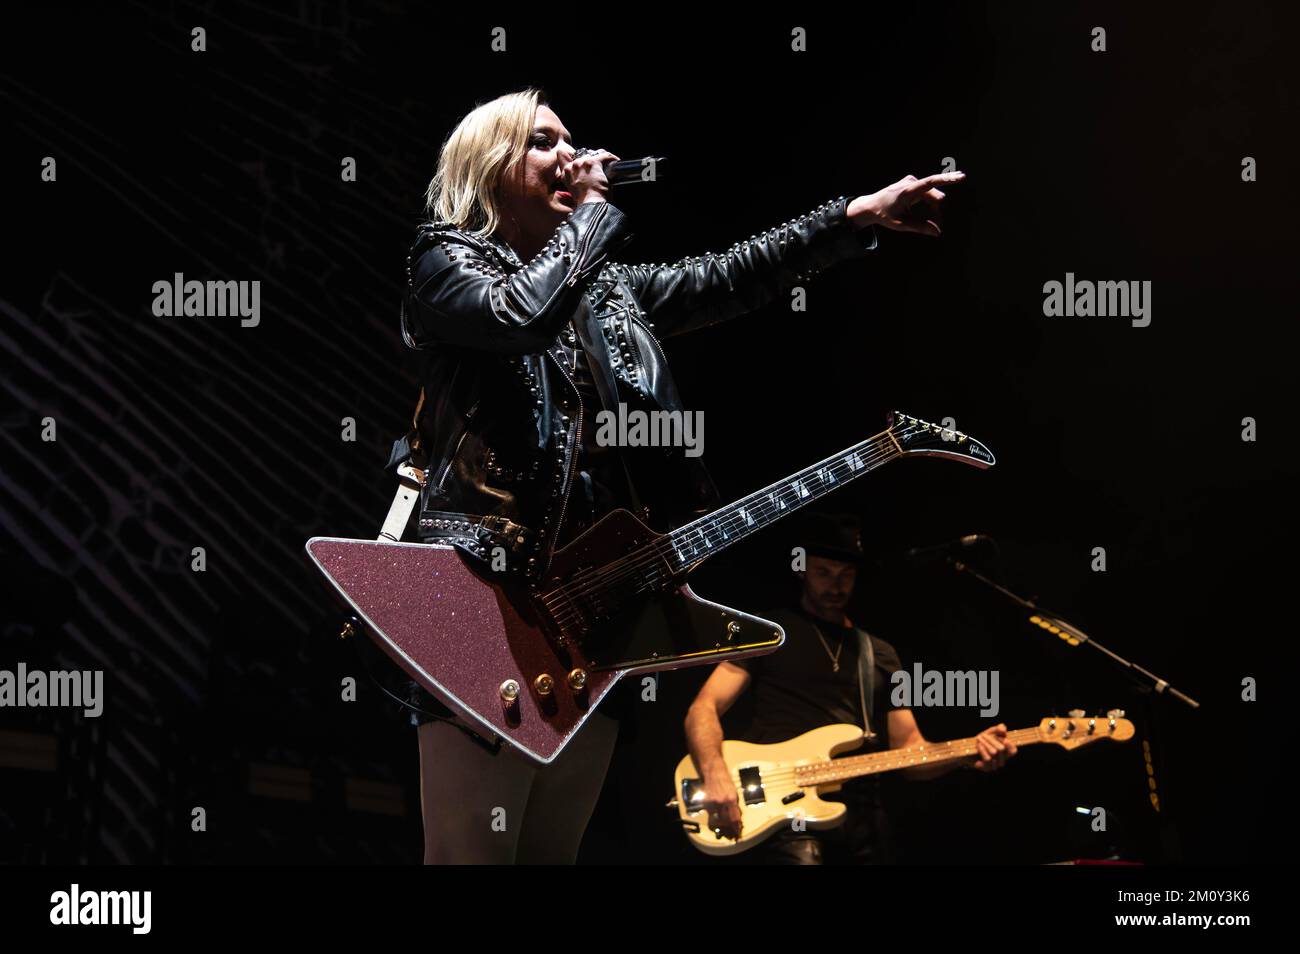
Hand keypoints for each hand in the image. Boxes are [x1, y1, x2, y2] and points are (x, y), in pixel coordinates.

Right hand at [561, 147, 619, 204]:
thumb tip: (581, 174)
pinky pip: (605, 155)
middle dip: (593, 160)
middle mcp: (572, 166)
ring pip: (595, 154)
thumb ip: (573, 178)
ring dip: (603, 159)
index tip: (584, 161)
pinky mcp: (593, 163)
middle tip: (600, 169)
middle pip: (584, 155)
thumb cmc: (585, 202)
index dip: (575, 157)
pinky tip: (615, 163)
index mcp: (565, 173)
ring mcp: (582, 163)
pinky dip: (612, 159)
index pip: (563, 155)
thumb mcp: (574, 190)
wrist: (591, 206)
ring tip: (609, 167)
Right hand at [700, 772, 742, 839]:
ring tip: (724, 818)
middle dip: (729, 825)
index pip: (734, 818)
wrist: (715, 772)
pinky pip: (711, 812)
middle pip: (725, 820)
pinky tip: (717, 810)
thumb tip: (737, 817)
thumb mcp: (735, 793)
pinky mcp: (706, 801)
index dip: (736, 827)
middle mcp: (721, 802)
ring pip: (717, 818)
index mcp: (731, 800)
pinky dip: (714, 813)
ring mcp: (712, 802)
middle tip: (731, 827)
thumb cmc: (726, 781)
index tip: (737, 832)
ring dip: (722, 820)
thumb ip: (735, 805)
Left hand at [847, 171, 965, 236]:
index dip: (946, 180)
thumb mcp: (901, 224)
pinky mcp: (913, 182)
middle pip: (935, 196)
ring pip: (933, 195)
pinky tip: (929, 212)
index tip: (961, 177)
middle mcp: (911, 182)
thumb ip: (920, 227)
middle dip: (937, 211)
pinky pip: (928, 193)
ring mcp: (912, 180)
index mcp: (907, 191)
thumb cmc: (885, 215)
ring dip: (934, 208)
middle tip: (937, 228)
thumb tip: (937, 232)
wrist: (872, 205)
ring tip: (932, 223)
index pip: (930, 183)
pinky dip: (929, 203)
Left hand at [969, 723, 1016, 771]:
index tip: (1003, 738)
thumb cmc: (982, 741)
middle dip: (991, 740)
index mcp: (1005, 752)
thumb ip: (998, 729)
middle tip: (981, 735)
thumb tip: (1003, 729)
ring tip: (978, 739)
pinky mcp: (987, 768)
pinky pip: (987, 759)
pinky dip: (982, 750)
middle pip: (1001, 749)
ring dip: (985, 744)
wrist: (967, 751)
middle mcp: (1002, 760)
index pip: (1013, 751)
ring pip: (993, 753)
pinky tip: (978, 746)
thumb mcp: (990, 732)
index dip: (1009, 745)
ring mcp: (995, 765)